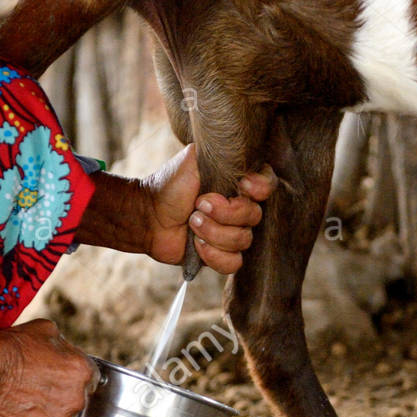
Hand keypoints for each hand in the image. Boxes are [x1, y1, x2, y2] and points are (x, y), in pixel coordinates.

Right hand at [0, 321, 95, 416]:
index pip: (90, 382)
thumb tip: (67, 354)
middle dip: (61, 401)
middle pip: (77, 407)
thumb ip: (65, 347)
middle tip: (36, 394)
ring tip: (26, 411)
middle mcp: (76, 401)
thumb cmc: (6, 349)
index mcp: (82, 372)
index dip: (72, 381)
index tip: (58, 382)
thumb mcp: (45, 331)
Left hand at [142, 145, 277, 274]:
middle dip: (224, 212)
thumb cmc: (170, 185)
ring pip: (243, 240)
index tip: (242, 187)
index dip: (260, 189)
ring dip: (213, 232)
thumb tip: (243, 154)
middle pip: (254, 216)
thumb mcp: (194, 158)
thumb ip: (221, 153)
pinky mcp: (222, 256)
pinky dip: (213, 255)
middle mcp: (239, 208)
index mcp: (237, 184)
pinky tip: (196, 245)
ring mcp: (232, 233)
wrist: (148, 215)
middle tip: (199, 204)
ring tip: (192, 222)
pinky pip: (234, 263)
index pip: (268, 185)